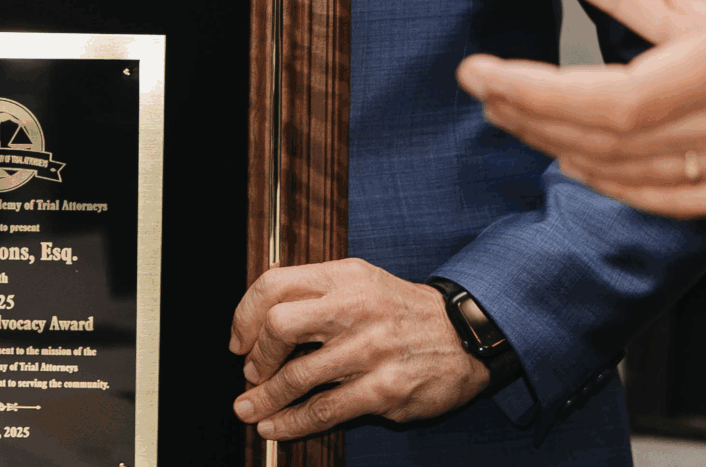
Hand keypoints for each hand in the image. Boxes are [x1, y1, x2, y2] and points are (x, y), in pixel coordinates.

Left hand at [225, 259, 490, 438]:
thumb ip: (314, 292)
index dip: (245, 316)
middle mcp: (354, 309)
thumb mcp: (360, 282)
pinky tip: (276, 427)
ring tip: (249, 409)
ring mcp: (369, 350)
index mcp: (343, 277)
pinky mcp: (384, 389)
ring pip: (297, 377)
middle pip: (279, 326)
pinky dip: (292, 423)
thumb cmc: (402, 311)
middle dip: (256, 356)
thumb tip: (259, 313)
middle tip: (252, 373)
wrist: (466, 334)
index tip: (239, 341)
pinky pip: (324, 411)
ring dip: (265, 398)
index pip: (274, 285)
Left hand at [457, 0, 705, 216]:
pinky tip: (580, 155)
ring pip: (632, 168)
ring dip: (562, 140)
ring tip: (507, 110)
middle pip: (606, 137)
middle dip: (531, 107)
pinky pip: (671, 189)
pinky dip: (615, 173)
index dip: (540, 92)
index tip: (483, 73)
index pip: (613, 99)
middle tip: (475, 84)